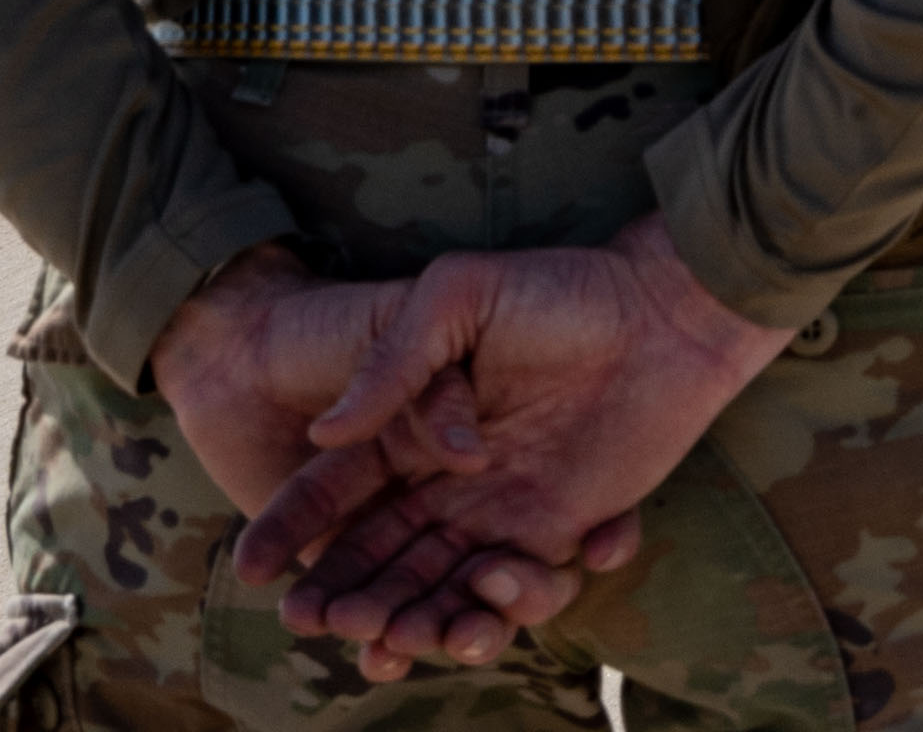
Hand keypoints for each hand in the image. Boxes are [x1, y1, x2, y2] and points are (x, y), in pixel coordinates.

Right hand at [149, 247, 597, 673]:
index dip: (290, 530)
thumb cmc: (564, 288)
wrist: (671, 307)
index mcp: (406, 427)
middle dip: (344, 594)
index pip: (333, 493)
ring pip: (439, 586)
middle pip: (378, 556)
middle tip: (322, 620)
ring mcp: (501, 508)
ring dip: (413, 617)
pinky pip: (522, 586)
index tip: (252, 567)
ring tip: (397, 634)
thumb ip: (393, 363)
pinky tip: (497, 584)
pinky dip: (508, 600)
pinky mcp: (561, 526)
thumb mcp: (461, 296)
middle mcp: (444, 479)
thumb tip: (326, 434)